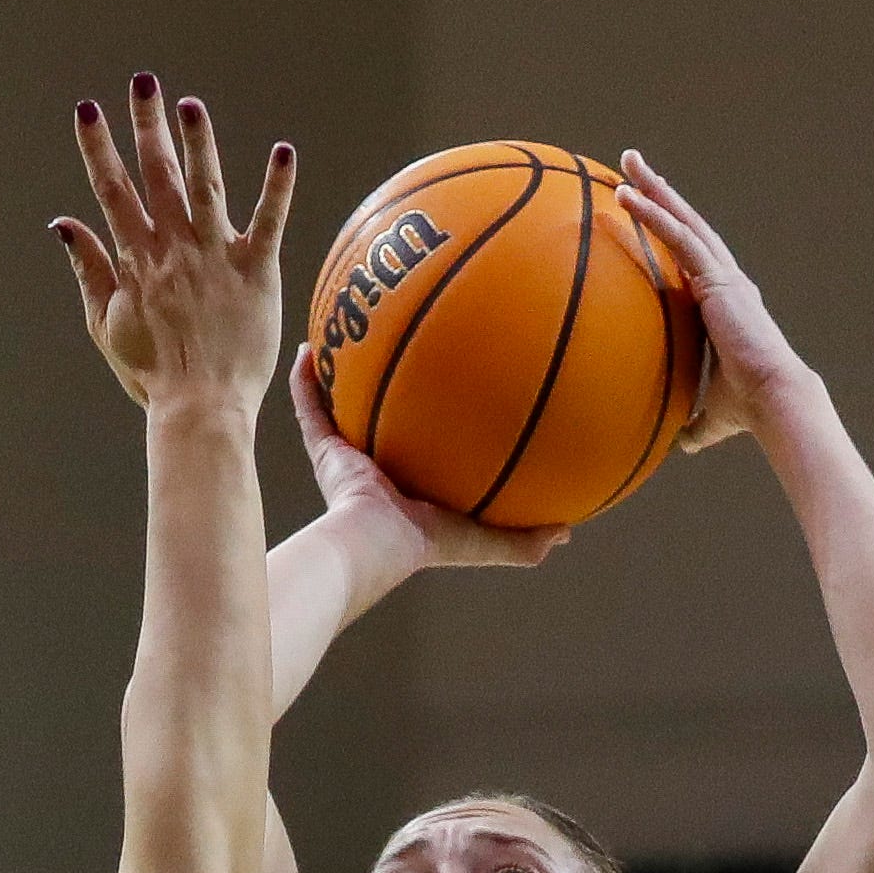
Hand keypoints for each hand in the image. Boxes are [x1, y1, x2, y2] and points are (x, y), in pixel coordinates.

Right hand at [51, 77, 292, 411]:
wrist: (200, 410)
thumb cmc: (152, 376)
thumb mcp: (106, 325)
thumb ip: (89, 269)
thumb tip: (64, 223)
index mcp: (137, 261)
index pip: (112, 192)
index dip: (98, 148)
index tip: (88, 110)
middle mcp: (175, 249)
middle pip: (158, 175)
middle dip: (148, 124)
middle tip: (144, 81)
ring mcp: (216, 256)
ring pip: (206, 185)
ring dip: (199, 141)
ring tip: (191, 104)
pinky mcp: (256, 272)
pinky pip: (269, 221)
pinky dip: (277, 186)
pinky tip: (284, 151)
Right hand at [288, 345, 564, 574]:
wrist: (375, 545)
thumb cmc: (427, 544)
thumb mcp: (486, 539)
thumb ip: (524, 538)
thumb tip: (568, 531)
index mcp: (413, 485)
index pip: (426, 446)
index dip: (435, 420)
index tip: (452, 385)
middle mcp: (378, 466)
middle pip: (385, 416)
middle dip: (391, 384)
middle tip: (404, 341)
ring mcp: (347, 456)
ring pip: (342, 404)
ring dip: (342, 371)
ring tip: (348, 327)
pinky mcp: (323, 449)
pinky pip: (309, 406)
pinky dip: (305, 379)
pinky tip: (307, 346)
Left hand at [613, 153, 813, 452]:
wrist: (772, 399)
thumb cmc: (745, 409)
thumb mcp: (709, 415)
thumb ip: (691, 423)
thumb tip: (675, 446)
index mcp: (723, 299)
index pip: (691, 255)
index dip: (670, 229)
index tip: (649, 209)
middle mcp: (724, 278)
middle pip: (686, 223)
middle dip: (660, 192)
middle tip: (632, 165)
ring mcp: (721, 274)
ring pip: (682, 219)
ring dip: (653, 189)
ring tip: (626, 162)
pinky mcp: (716, 279)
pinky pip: (677, 237)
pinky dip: (652, 214)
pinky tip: (625, 196)